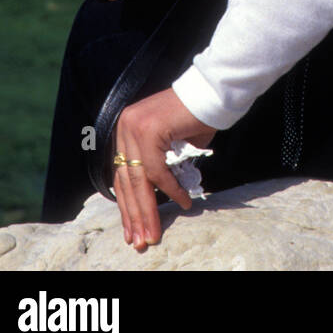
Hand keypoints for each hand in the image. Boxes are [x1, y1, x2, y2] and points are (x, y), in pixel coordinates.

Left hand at [112, 88, 215, 249]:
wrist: (211, 92)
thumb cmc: (195, 117)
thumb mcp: (169, 146)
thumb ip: (158, 165)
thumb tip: (155, 196)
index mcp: (126, 130)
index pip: (121, 175)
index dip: (127, 205)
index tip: (132, 230)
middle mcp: (125, 127)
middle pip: (126, 180)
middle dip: (135, 215)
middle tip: (140, 241)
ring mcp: (134, 127)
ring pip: (138, 179)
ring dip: (148, 210)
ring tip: (153, 233)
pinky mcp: (148, 130)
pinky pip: (157, 169)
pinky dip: (170, 188)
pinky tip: (182, 202)